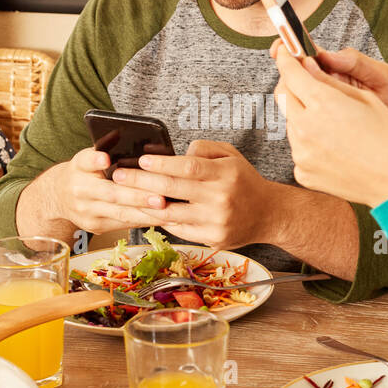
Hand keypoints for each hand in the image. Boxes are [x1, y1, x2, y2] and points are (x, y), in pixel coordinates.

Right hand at [51, 147, 168, 233]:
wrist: (59, 197)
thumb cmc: (81, 173)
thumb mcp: (84, 157)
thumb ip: (99, 150)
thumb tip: (118, 134)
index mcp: (78, 170)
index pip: (87, 163)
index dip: (96, 161)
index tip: (105, 159)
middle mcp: (81, 194)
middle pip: (112, 195)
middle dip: (138, 197)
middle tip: (161, 199)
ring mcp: (88, 214)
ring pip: (121, 215)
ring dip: (147, 214)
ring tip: (168, 212)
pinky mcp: (96, 227)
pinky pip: (124, 225)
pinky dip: (144, 221)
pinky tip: (162, 219)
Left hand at [109, 140, 279, 249]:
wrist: (268, 214)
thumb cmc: (243, 181)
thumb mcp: (231, 155)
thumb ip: (203, 149)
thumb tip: (175, 153)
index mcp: (225, 173)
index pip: (189, 167)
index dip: (162, 164)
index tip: (141, 160)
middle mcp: (221, 198)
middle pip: (173, 189)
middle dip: (141, 182)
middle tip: (118, 176)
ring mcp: (215, 221)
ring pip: (170, 213)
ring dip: (144, 204)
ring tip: (125, 195)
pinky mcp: (212, 238)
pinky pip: (178, 229)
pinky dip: (160, 219)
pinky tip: (146, 210)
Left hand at [272, 40, 387, 161]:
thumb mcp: (365, 97)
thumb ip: (329, 81)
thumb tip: (306, 66)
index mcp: (322, 103)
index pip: (290, 72)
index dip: (286, 58)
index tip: (285, 52)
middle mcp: (305, 128)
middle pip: (283, 95)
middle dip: (291, 84)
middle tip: (306, 81)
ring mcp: (301, 153)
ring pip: (290, 122)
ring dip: (302, 114)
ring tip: (331, 122)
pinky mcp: (303, 172)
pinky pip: (298, 148)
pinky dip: (309, 142)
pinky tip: (333, 146)